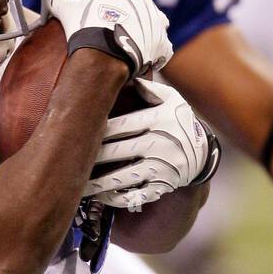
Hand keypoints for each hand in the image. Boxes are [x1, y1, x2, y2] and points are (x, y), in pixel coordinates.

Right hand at [50, 0, 172, 79]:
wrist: (105, 58)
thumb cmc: (86, 30)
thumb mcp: (67, 11)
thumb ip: (61, 0)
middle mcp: (141, 0)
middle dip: (131, 0)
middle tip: (120, 14)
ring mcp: (154, 21)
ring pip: (156, 17)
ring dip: (148, 22)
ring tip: (138, 33)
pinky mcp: (161, 43)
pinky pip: (163, 46)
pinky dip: (157, 50)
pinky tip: (150, 56)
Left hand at [85, 81, 212, 207]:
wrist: (201, 155)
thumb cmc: (177, 123)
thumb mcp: (171, 100)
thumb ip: (149, 88)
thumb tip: (125, 75)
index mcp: (160, 120)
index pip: (122, 124)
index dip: (99, 129)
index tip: (80, 131)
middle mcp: (161, 144)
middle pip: (117, 151)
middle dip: (93, 155)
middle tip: (71, 158)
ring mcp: (161, 168)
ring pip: (121, 177)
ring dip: (97, 183)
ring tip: (78, 183)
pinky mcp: (160, 187)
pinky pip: (133, 196)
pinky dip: (114, 198)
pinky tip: (99, 195)